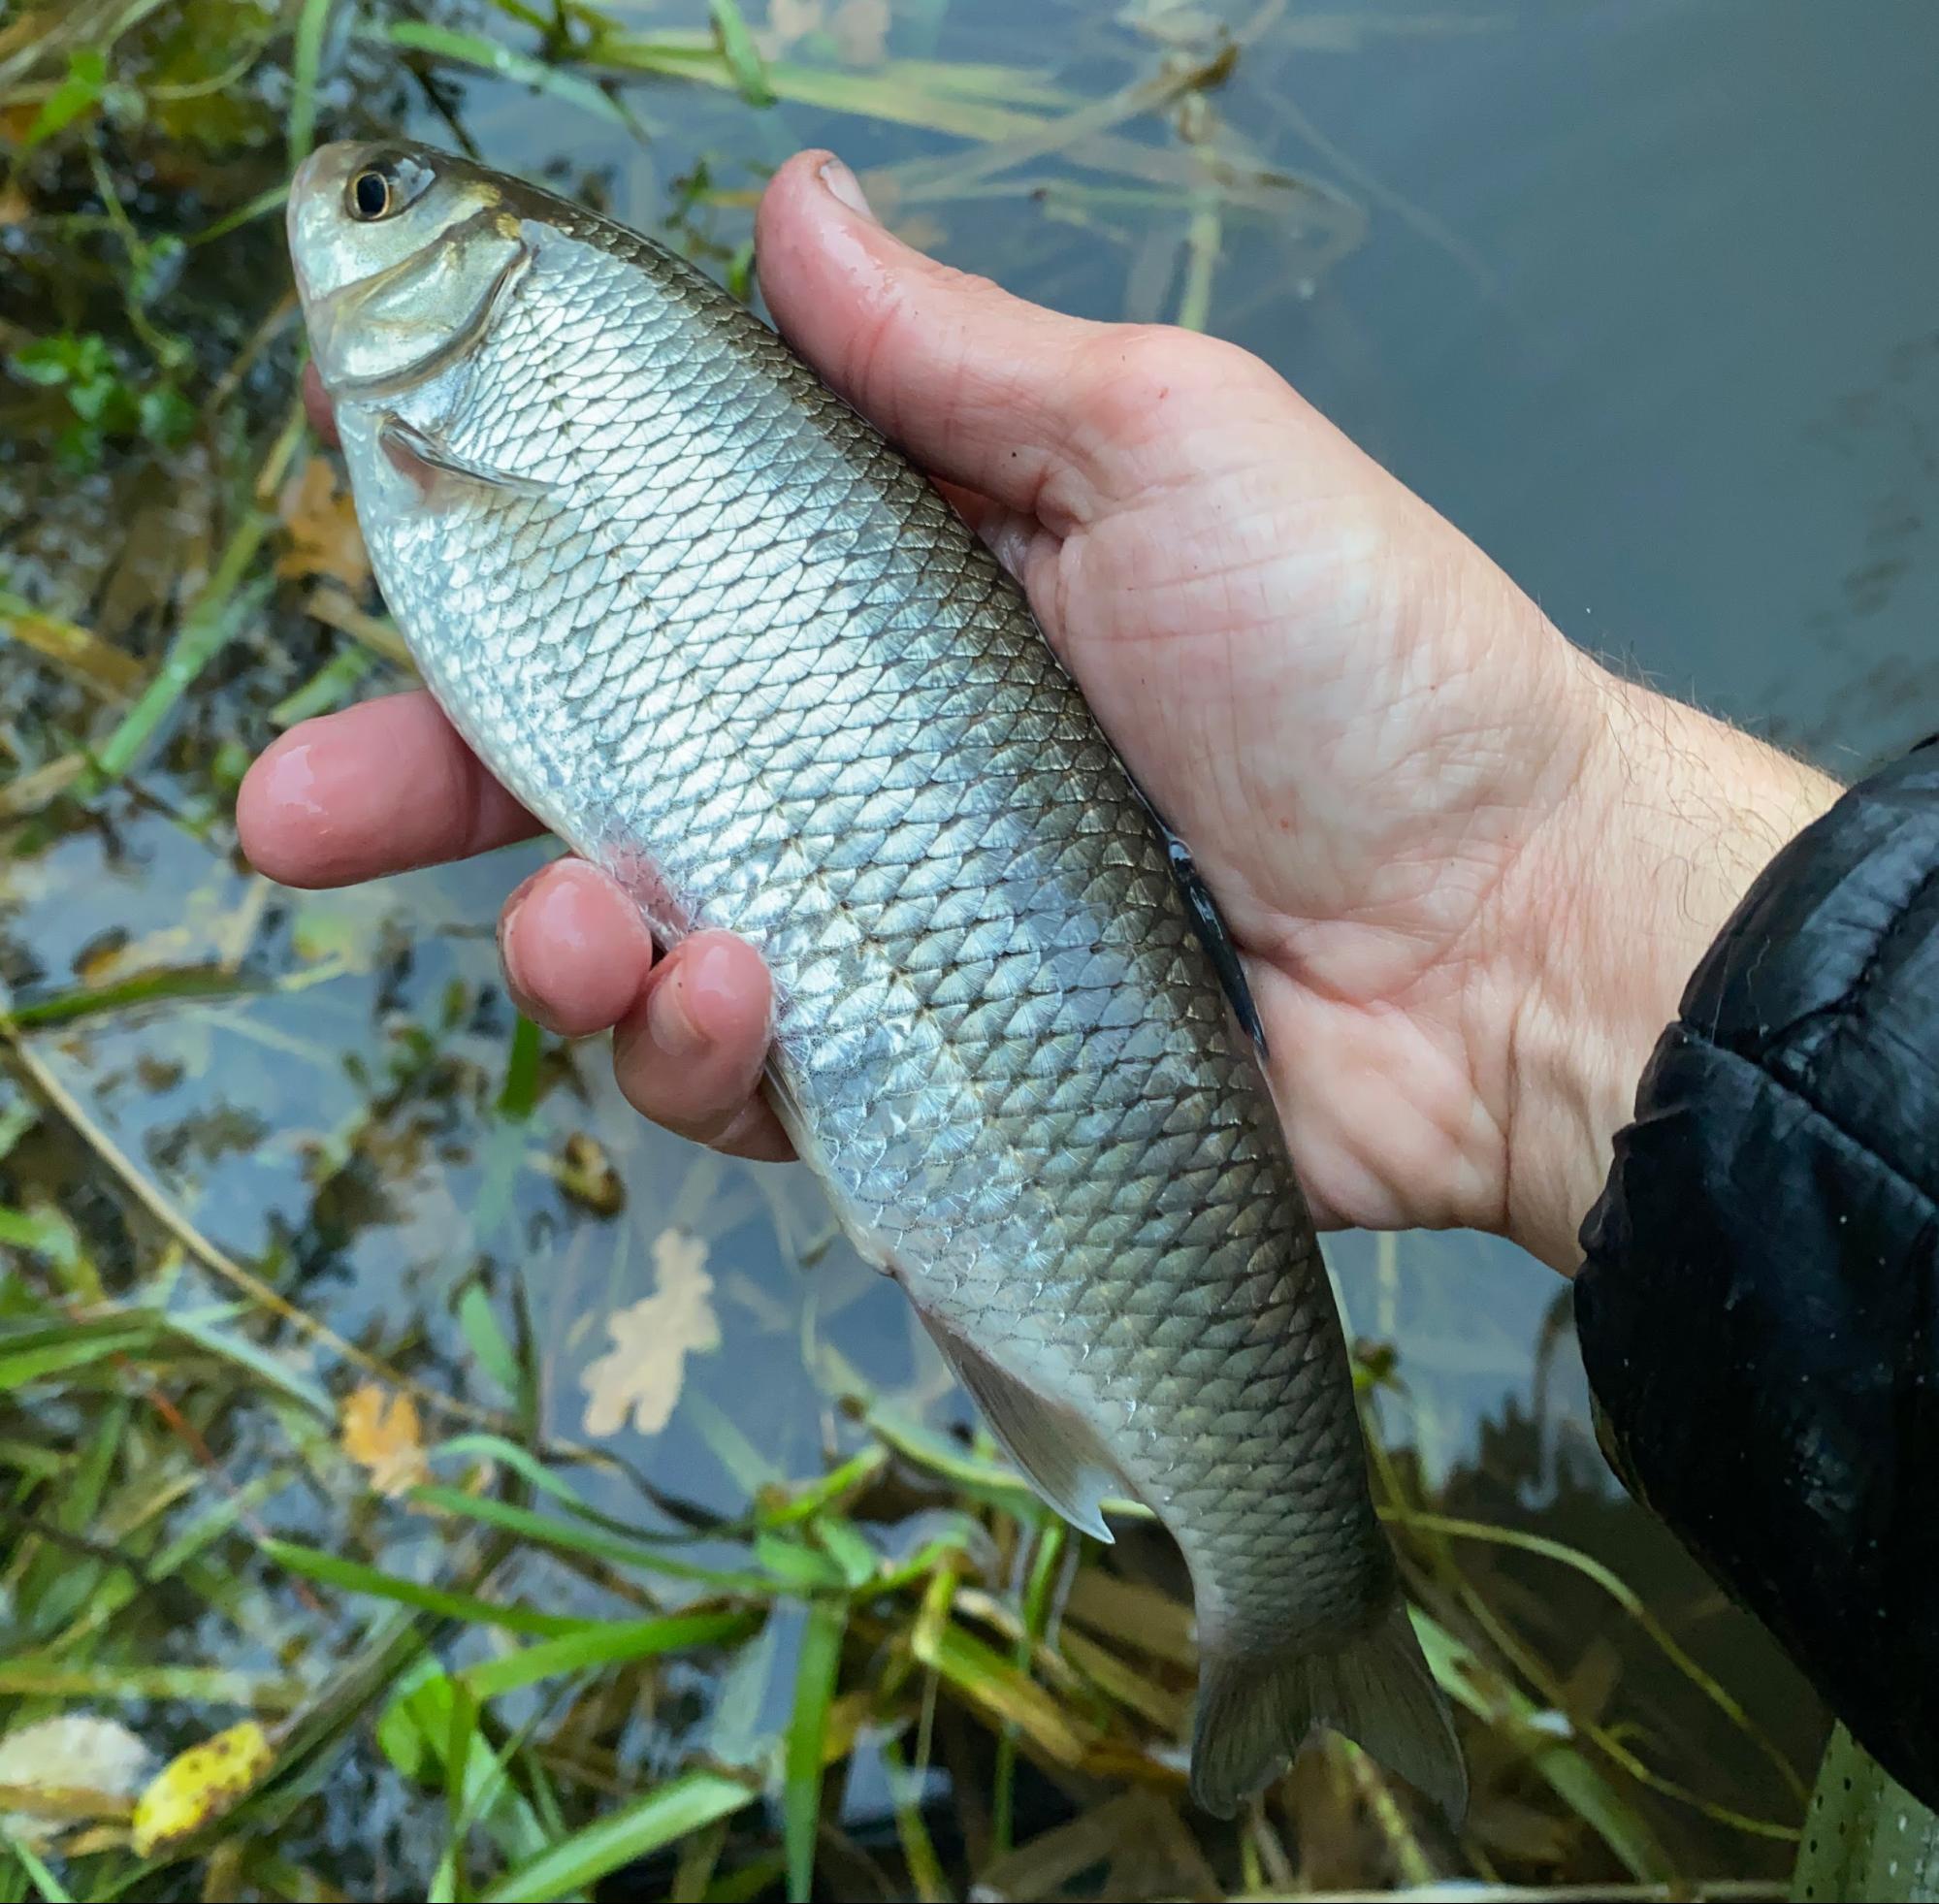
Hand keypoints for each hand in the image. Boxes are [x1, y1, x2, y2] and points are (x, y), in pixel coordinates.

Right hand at [240, 150, 1838, 1270]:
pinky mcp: (918, 1087)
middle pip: (598, 778)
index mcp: (901, 609)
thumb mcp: (1171, 450)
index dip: (501, 559)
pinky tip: (741, 1009)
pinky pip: (747, 1089)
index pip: (653, 578)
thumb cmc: (1369, 668)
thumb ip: (960, 362)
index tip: (369, 515)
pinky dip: (705, 1061)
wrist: (1503, 935)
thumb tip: (790, 212)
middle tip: (299, 812)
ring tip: (612, 934)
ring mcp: (887, 940)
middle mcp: (868, 775)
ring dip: (576, 952)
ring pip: (642, 952)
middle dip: (426, 791)